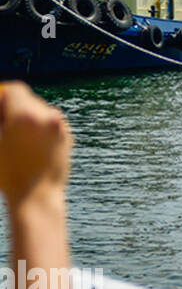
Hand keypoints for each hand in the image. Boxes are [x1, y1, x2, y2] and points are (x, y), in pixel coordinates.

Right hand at [0, 82, 71, 205]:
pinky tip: (27, 142)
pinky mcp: (68, 138)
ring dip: (27, 116)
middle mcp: (47, 117)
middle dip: (13, 105)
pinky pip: (50, 124)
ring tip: (13, 133)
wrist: (36, 198)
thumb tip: (2, 116)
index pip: (14, 90)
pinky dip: (38, 126)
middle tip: (1, 119)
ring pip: (40, 111)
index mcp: (25, 115)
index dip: (1, 93)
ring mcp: (61, 127)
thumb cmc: (8, 173)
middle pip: (28, 99)